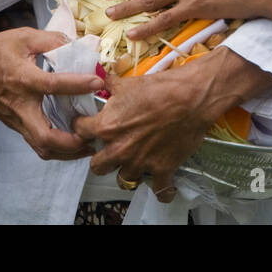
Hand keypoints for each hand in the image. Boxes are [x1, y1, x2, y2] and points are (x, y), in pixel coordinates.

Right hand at [0, 28, 101, 160]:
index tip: (97, 82)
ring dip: (69, 151)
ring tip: (90, 142)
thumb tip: (77, 45)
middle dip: (73, 143)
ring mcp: (18, 120)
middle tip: (94, 133)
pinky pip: (39, 144)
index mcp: (23, 80)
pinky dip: (59, 148)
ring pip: (44, 148)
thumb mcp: (22, 37)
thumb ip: (51, 39)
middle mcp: (21, 106)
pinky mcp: (17, 126)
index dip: (77, 85)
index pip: (52, 86)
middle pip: (46, 138)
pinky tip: (75, 140)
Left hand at [73, 68, 213, 202]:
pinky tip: (166, 186)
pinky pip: (160, 192)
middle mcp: (119, 149)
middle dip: (102, 159)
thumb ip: (111, 86)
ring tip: (136, 164)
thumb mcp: (128, 84)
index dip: (83, 129)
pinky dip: (164, 191)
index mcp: (107, 127)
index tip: (88, 128)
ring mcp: (140, 163)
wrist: (190, 98)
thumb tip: (103, 80)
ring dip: (128, 173)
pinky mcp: (162, 170)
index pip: (81, 132)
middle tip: (111, 150)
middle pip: (97, 166)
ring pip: (124, 181)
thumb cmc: (158, 88)